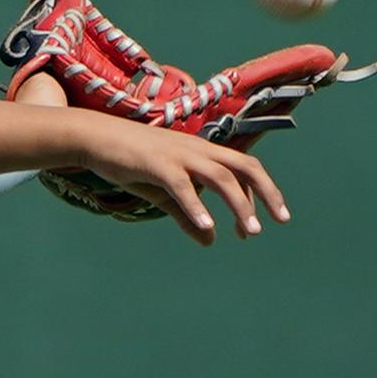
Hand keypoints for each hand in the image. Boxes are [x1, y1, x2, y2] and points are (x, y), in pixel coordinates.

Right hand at [77, 118, 288, 245]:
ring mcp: (179, 155)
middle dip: (268, 193)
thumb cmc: (129, 161)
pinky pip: (182, 187)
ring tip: (249, 231)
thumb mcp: (162, 191)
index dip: (256, 196)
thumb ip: (187, 215)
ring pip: (221, 177)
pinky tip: (207, 228)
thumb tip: (210, 241)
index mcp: (203, 152)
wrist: (94, 137)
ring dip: (239, 204)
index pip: (242, 171)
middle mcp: (198, 150)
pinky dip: (196, 207)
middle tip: (282, 220)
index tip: (256, 226)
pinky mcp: (157, 165)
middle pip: (246, 166)